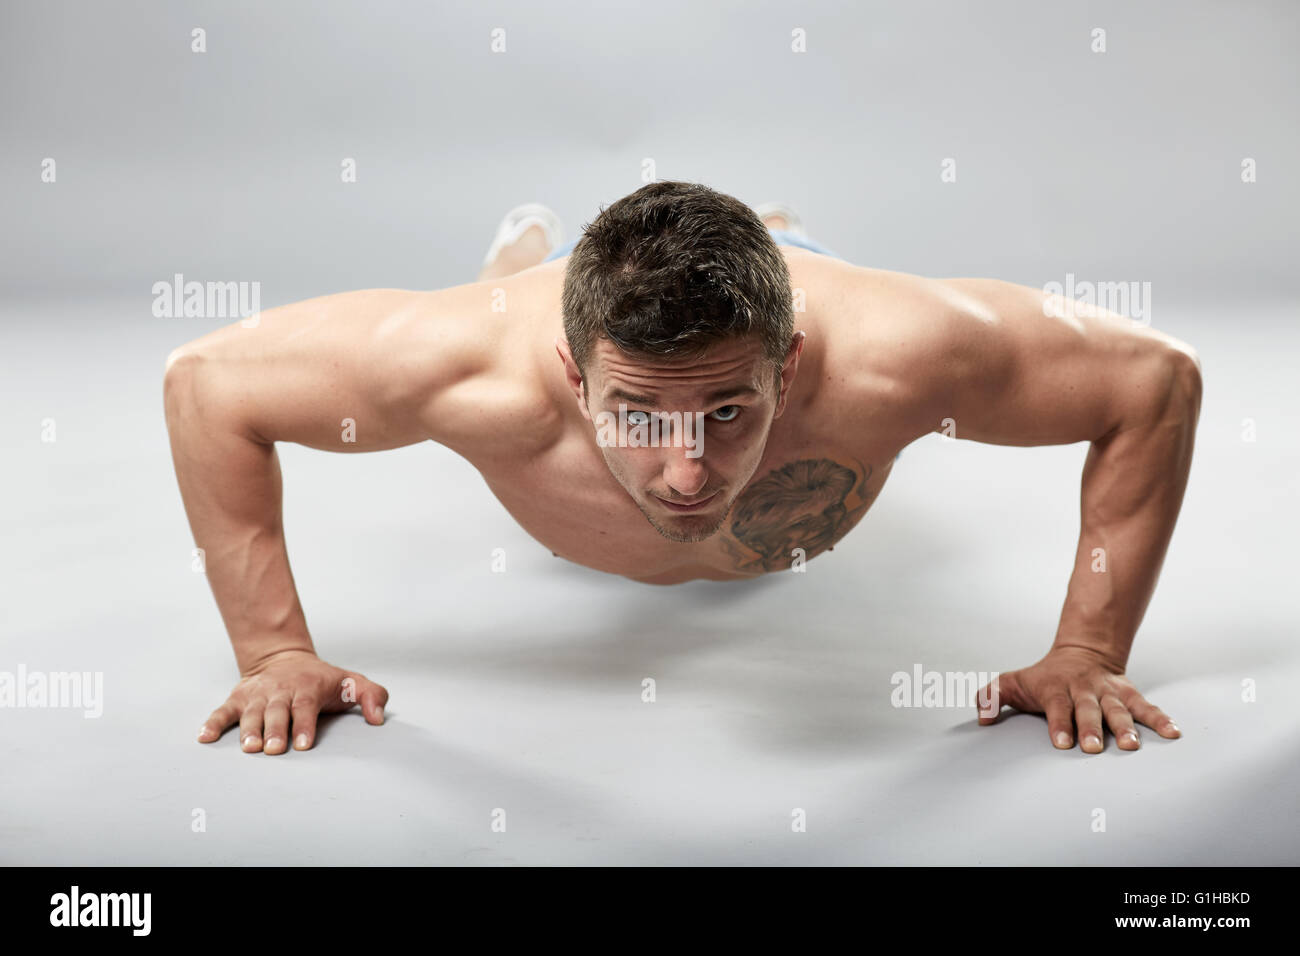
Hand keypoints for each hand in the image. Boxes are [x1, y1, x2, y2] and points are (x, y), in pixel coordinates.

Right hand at [196, 648, 388, 753]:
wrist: (284, 658)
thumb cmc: (321, 679)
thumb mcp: (352, 682)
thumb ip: (372, 696)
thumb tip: (378, 718)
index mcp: (308, 688)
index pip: (306, 707)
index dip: (304, 726)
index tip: (304, 745)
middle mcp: (280, 691)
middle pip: (277, 713)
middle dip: (275, 731)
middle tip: (272, 750)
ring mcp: (258, 695)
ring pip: (252, 713)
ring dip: (249, 730)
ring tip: (248, 748)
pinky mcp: (238, 699)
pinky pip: (223, 711)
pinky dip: (213, 723)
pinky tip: (204, 738)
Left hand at [975, 645, 1179, 752]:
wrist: (1082, 652)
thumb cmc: (1043, 677)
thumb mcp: (1014, 681)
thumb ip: (992, 697)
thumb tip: (981, 717)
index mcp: (1056, 689)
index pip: (1057, 707)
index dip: (1059, 724)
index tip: (1063, 743)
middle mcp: (1084, 690)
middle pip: (1088, 710)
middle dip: (1091, 729)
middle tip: (1093, 749)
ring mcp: (1108, 692)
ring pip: (1118, 709)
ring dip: (1126, 727)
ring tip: (1133, 746)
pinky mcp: (1128, 694)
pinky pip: (1146, 706)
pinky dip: (1160, 718)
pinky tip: (1173, 733)